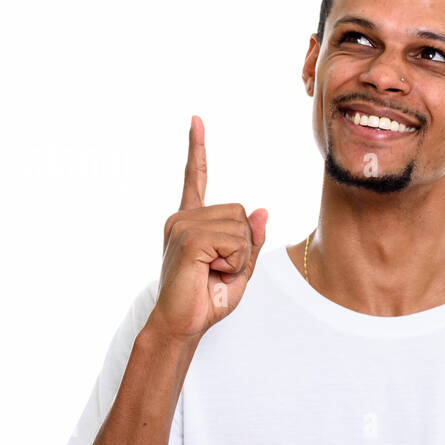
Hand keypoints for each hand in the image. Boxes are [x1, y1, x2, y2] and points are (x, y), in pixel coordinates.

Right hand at [147, 115, 267, 341]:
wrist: (183, 324)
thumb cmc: (208, 299)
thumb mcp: (240, 268)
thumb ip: (251, 240)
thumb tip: (263, 210)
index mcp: (191, 221)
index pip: (196, 178)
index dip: (197, 149)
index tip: (196, 119)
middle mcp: (182, 217)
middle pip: (241, 212)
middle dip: (244, 245)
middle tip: (220, 269)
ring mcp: (182, 225)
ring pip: (241, 227)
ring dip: (239, 256)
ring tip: (214, 273)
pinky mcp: (187, 238)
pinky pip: (234, 241)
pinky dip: (234, 261)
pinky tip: (211, 273)